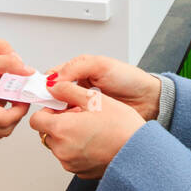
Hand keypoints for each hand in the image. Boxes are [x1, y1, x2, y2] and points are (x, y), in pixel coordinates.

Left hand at [30, 80, 147, 179]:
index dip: (48, 111)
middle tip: (81, 117)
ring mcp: (70, 164)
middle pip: (48, 133)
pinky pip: (72, 158)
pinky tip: (97, 142)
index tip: (61, 108)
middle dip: (60, 123)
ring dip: (69, 137)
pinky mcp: (80, 173)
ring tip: (92, 129)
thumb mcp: (94, 99)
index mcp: (60, 129)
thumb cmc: (121, 126)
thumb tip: (54, 85)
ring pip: (59, 146)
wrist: (139, 152)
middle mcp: (61, 149)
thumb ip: (68, 90)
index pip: (36, 120)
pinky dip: (79, 150)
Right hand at [44, 54, 162, 120]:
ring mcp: (84, 105)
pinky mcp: (90, 120)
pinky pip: (74, 123)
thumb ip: (76, 68)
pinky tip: (72, 125)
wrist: (149, 100)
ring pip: (62, 111)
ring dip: (60, 114)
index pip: (54, 76)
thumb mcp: (102, 66)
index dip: (45, 84)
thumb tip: (54, 78)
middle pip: (55, 95)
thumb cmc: (129, 79)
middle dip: (50, 101)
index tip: (40, 92)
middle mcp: (79, 87)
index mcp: (79, 71)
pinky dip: (71, 124)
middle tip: (49, 107)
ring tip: (61, 116)